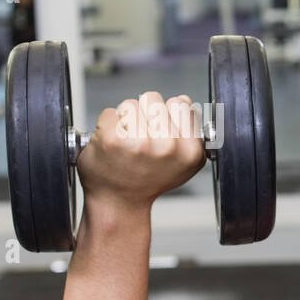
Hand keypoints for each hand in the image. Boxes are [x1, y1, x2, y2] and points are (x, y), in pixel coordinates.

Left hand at [77, 92, 205, 210]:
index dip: (169, 112)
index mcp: (189, 150)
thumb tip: (186, 103)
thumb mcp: (184, 164)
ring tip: (128, 140)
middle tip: (143, 135)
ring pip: (130, 104)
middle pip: (154, 98)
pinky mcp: (113, 138)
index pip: (181, 103)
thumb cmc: (148, 180)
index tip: (163, 128)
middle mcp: (167, 146)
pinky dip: (108, 125)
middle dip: (146, 112)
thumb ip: (190, 133)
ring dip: (126, 119)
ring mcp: (139, 142)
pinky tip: (114, 143)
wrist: (119, 201)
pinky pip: (110, 113)